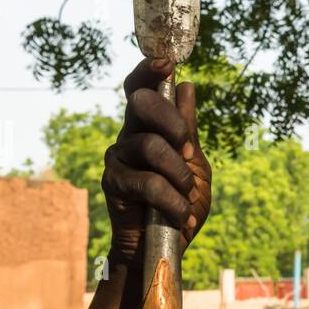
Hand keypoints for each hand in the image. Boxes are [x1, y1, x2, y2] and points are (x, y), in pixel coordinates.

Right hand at [102, 58, 210, 264]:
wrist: (166, 247)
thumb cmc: (182, 205)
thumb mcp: (195, 165)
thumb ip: (189, 130)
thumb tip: (186, 86)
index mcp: (150, 127)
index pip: (142, 88)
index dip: (149, 71)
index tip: (166, 61)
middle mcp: (129, 135)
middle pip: (142, 102)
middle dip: (172, 121)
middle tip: (188, 150)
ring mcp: (118, 158)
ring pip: (151, 146)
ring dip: (180, 174)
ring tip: (188, 197)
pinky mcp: (113, 183)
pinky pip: (147, 182)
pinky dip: (172, 201)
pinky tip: (181, 217)